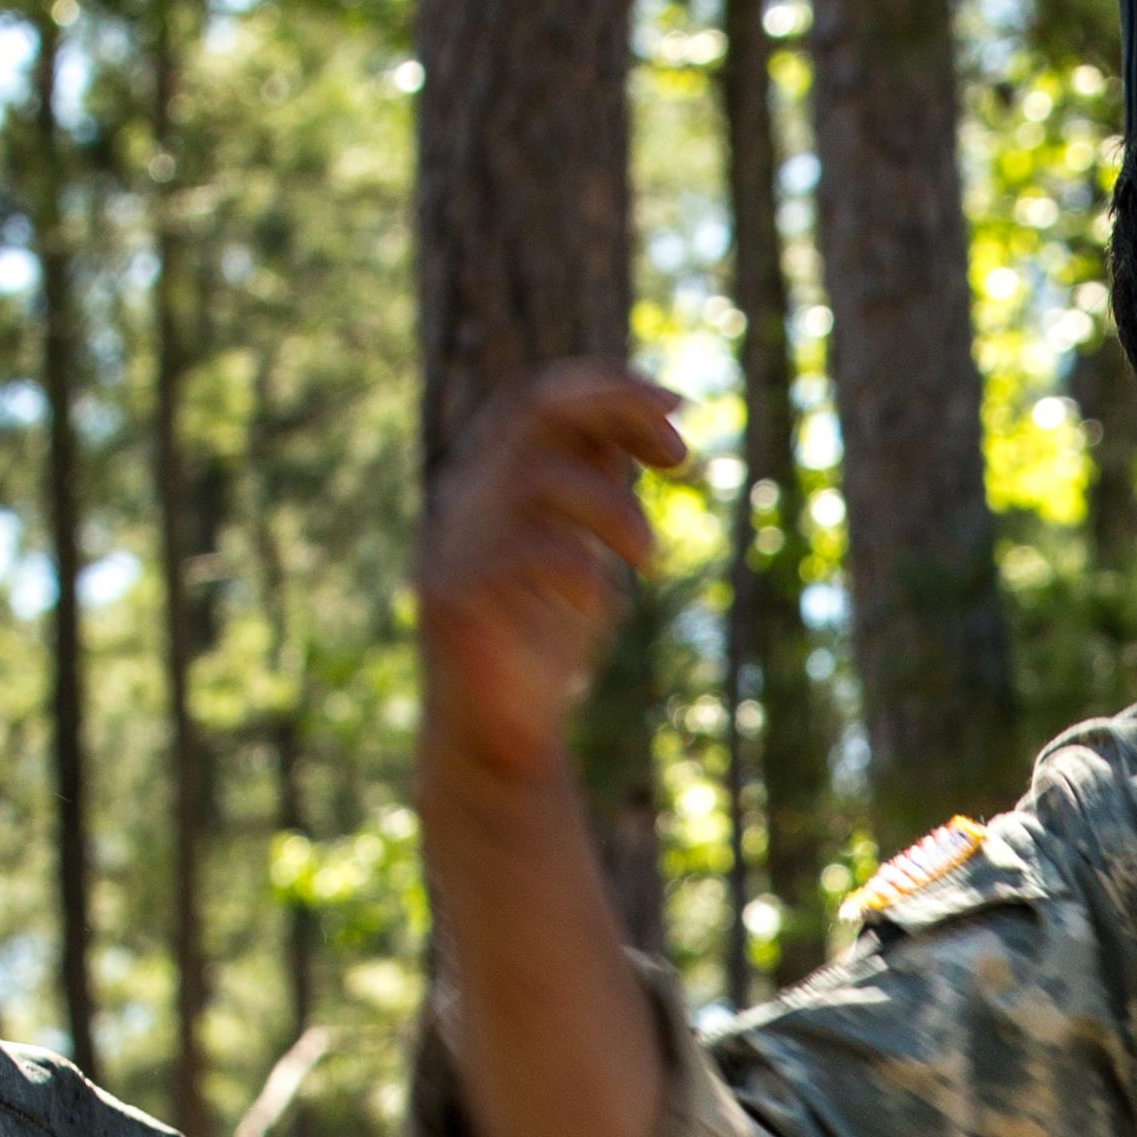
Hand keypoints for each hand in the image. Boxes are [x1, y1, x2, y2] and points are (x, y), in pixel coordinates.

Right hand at [418, 359, 688, 806]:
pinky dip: (578, 567)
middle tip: (683, 457)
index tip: (680, 407)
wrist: (498, 747)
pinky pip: (524, 553)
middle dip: (616, 415)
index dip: (609, 389)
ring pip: (534, 477)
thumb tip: (639, 427)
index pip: (539, 399)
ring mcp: (452, 549)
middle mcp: (463, 504)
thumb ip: (596, 493)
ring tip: (648, 559)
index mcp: (490, 483)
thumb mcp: (583, 554)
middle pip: (533, 413)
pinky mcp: (455, 604)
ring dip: (612, 508)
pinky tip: (598, 602)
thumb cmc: (542, 648)